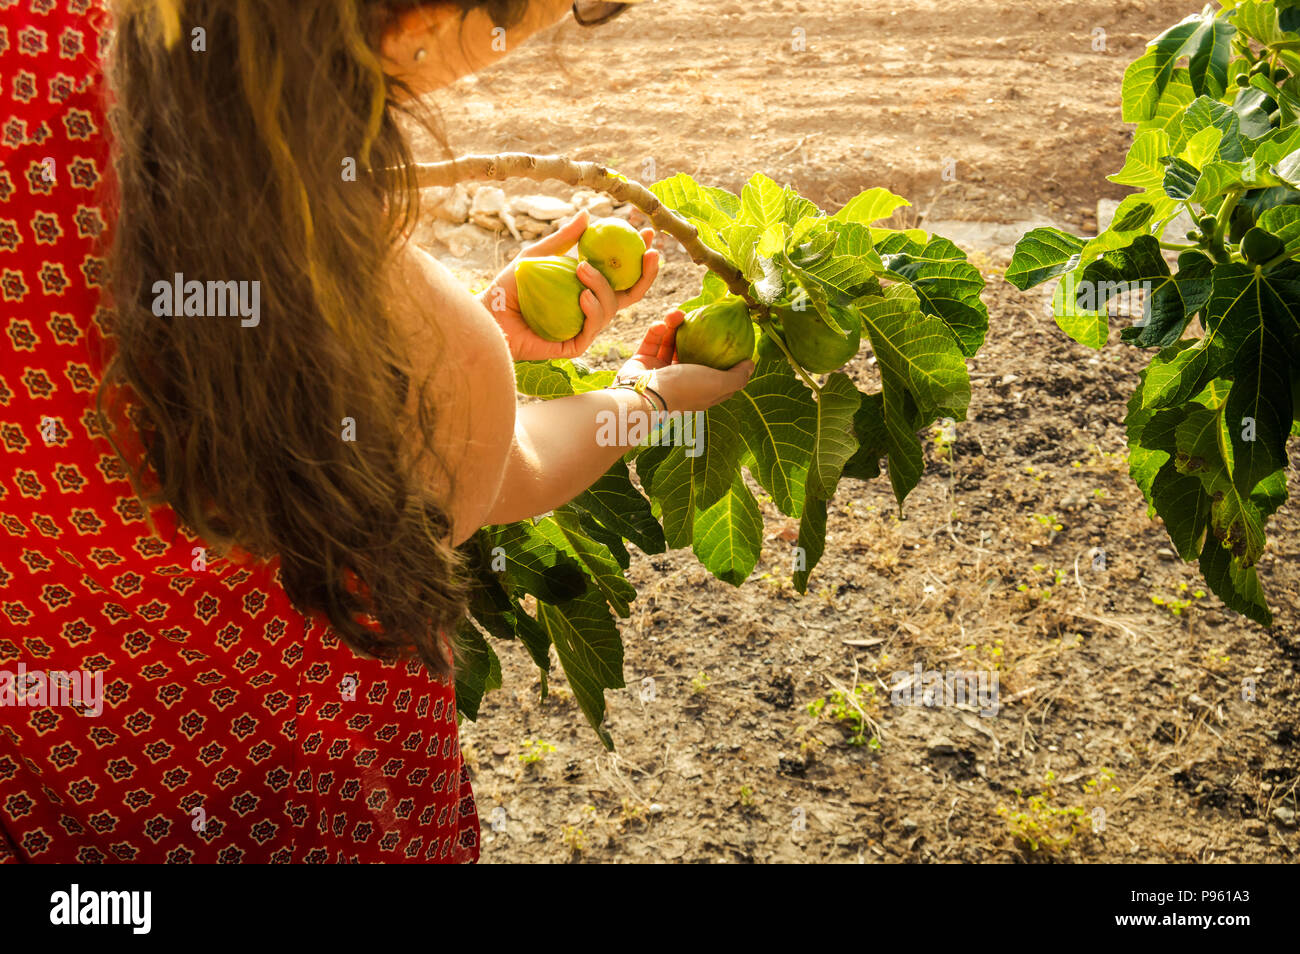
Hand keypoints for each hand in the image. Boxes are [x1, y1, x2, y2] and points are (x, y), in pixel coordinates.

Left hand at [479, 209, 659, 361]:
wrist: (489, 315)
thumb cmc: (509, 287)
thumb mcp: (537, 256)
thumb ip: (563, 239)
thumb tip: (588, 213)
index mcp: (588, 288)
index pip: (622, 274)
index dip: (640, 255)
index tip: (648, 233)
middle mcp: (591, 308)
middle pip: (631, 294)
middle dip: (646, 274)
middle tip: (649, 252)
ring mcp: (584, 328)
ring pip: (612, 309)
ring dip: (603, 286)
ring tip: (582, 269)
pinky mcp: (574, 346)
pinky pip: (593, 329)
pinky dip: (592, 311)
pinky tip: (583, 296)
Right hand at [617, 310, 753, 412]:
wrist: (643, 394)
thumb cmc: (684, 389)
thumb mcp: (718, 383)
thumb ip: (737, 376)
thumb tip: (751, 364)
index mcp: (700, 389)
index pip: (716, 370)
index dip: (724, 354)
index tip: (729, 334)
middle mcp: (681, 380)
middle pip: (693, 350)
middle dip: (696, 332)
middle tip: (699, 315)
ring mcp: (662, 371)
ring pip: (671, 342)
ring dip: (673, 325)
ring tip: (676, 313)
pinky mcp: (643, 362)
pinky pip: (652, 342)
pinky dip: (656, 331)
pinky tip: (661, 323)